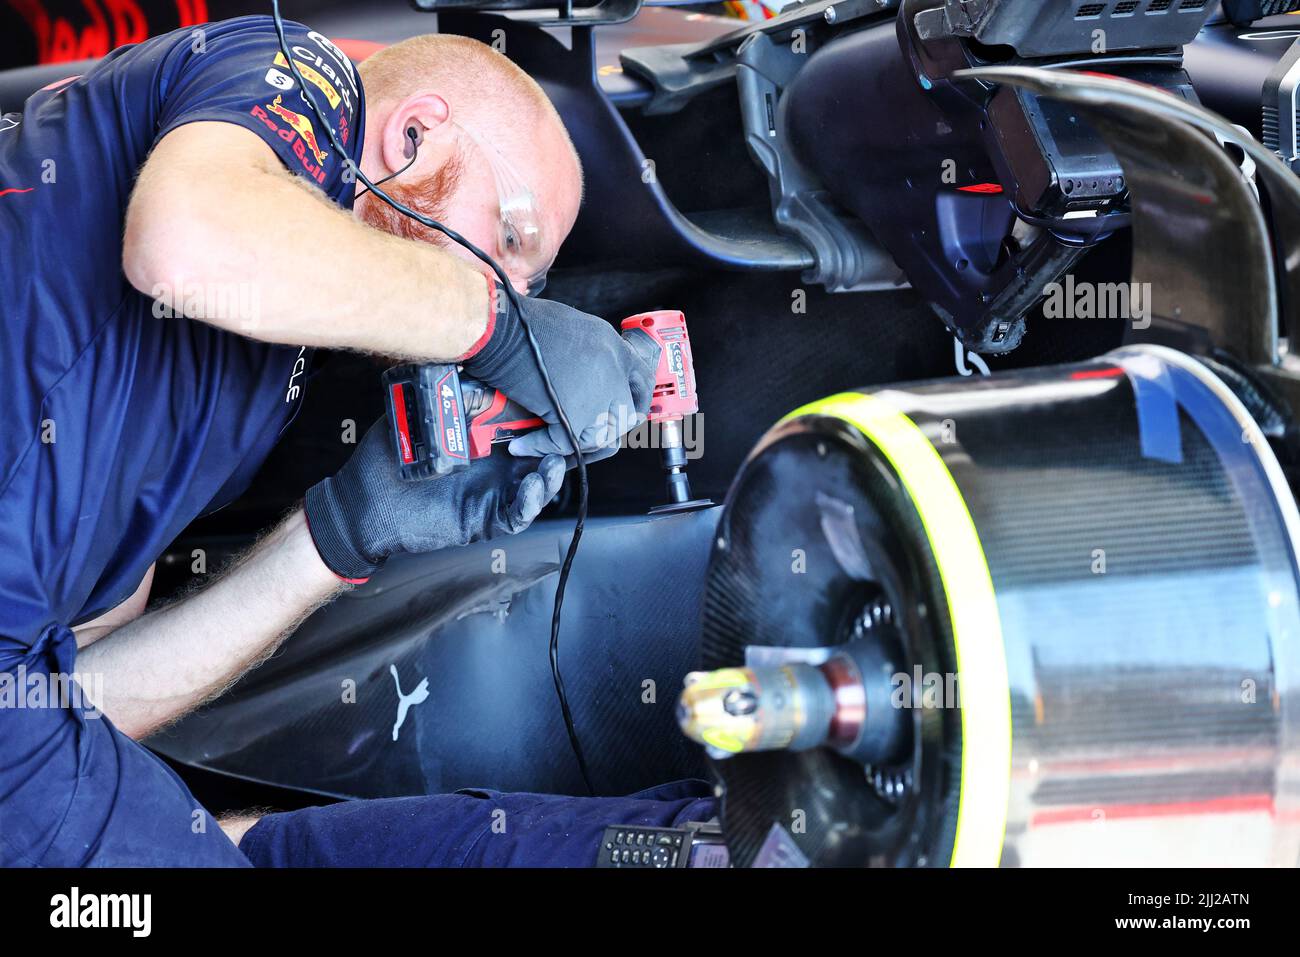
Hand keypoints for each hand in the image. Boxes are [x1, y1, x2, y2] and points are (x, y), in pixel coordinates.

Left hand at [304, 418, 566, 580]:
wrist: (364, 504)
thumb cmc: (385, 462)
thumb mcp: (416, 418)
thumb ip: (441, 396)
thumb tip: (455, 357)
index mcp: (484, 440)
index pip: (524, 427)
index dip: (543, 418)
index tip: (554, 404)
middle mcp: (496, 466)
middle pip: (540, 456)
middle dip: (557, 447)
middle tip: (564, 435)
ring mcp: (494, 493)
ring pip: (537, 486)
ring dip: (550, 475)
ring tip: (551, 463)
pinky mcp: (486, 519)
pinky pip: (517, 514)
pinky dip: (530, 502)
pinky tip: (533, 487)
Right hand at [461, 284, 660, 459]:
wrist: (501, 329)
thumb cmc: (523, 322)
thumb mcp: (571, 326)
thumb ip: (588, 351)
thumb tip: (584, 372)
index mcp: (612, 346)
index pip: (642, 379)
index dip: (637, 398)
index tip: (630, 408)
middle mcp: (612, 370)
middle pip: (626, 413)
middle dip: (610, 427)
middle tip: (589, 431)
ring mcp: (596, 395)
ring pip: (602, 436)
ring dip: (579, 442)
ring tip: (556, 439)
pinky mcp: (572, 416)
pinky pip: (564, 444)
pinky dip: (540, 447)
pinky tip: (524, 445)